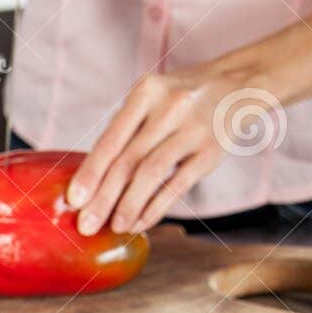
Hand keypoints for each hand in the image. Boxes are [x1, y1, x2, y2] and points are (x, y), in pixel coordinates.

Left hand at [66, 67, 248, 235]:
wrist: (238, 85)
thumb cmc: (180, 100)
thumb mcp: (152, 99)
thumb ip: (124, 131)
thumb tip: (89, 183)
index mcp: (146, 91)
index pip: (111, 138)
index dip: (90, 172)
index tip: (73, 201)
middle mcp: (170, 106)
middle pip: (129, 159)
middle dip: (104, 197)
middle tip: (86, 225)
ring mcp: (194, 128)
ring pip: (152, 173)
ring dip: (129, 205)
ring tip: (115, 227)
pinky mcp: (212, 150)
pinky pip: (179, 184)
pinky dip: (157, 207)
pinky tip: (141, 223)